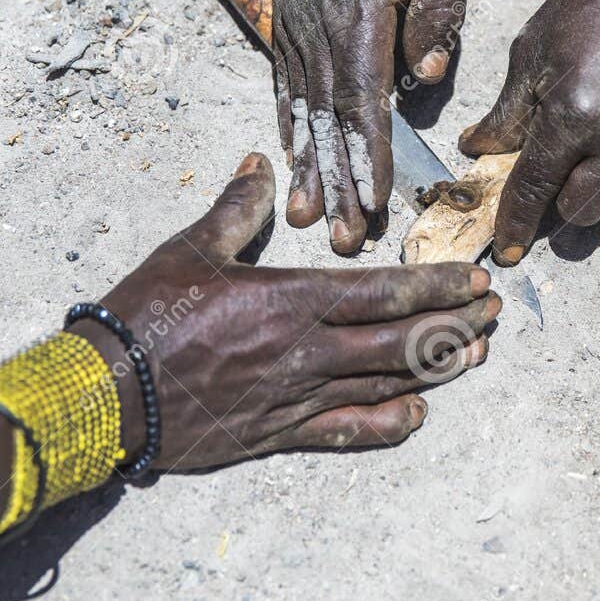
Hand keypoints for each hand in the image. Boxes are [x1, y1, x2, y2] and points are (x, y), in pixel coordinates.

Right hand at [95, 153, 498, 469]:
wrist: (104, 395)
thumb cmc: (145, 317)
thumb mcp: (190, 250)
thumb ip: (234, 209)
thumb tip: (258, 167)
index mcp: (292, 299)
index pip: (385, 291)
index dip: (436, 286)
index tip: (474, 280)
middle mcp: (307, 350)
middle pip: (401, 339)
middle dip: (454, 324)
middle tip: (494, 314)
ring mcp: (298, 396)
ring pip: (386, 384)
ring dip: (436, 369)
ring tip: (476, 355)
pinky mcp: (280, 433)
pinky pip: (346, 432)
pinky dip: (386, 425)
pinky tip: (417, 416)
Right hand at [273, 0, 474, 253]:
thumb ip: (439, 12)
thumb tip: (429, 77)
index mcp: (357, 10)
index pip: (363, 99)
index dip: (368, 155)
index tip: (374, 203)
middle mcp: (316, 22)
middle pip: (327, 118)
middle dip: (335, 181)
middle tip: (340, 238)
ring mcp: (294, 20)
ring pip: (301, 107)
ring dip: (307, 165)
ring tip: (307, 217)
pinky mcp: (287, 14)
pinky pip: (287, 82)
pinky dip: (290, 126)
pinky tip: (293, 161)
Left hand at [458, 0, 599, 264]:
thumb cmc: (592, 5)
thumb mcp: (532, 52)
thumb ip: (508, 113)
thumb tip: (480, 151)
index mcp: (574, 113)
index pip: (536, 189)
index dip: (515, 222)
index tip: (507, 246)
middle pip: (581, 212)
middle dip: (560, 204)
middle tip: (556, 178)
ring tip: (598, 148)